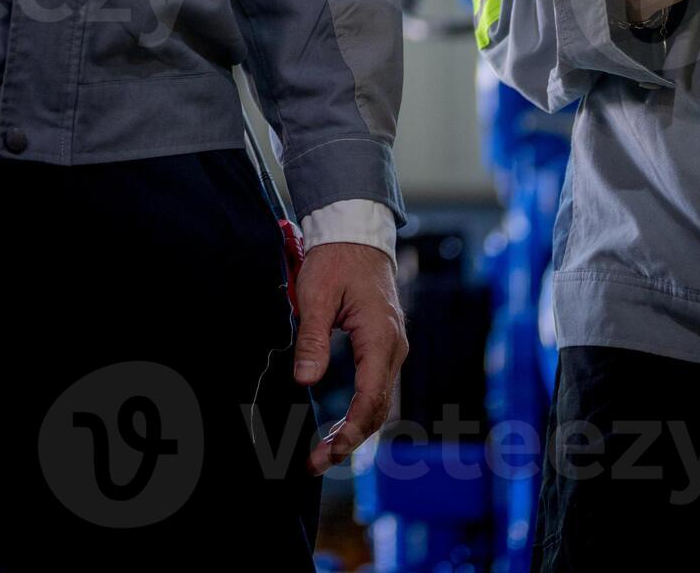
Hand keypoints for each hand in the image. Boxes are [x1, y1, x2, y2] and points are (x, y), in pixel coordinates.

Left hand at [290, 241, 403, 473]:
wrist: (356, 236)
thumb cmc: (336, 260)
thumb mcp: (316, 296)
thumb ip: (312, 339)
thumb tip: (306, 381)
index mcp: (380, 338)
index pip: (371, 396)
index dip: (352, 428)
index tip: (331, 451)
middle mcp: (393, 349)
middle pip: (378, 408)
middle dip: (350, 439)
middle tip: (318, 462)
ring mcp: (392, 349)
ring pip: (379, 402)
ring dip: (355, 430)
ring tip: (324, 454)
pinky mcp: (383, 348)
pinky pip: (376, 389)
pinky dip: (360, 413)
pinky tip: (341, 429)